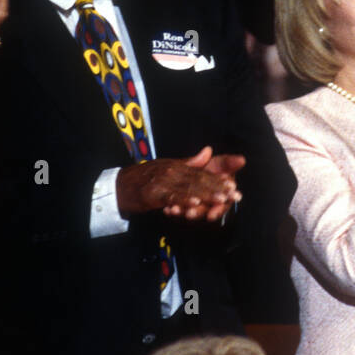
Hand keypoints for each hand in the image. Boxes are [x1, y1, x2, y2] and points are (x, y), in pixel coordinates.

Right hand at [116, 146, 242, 221]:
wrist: (120, 186)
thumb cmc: (146, 177)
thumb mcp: (169, 166)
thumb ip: (190, 162)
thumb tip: (209, 150)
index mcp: (178, 165)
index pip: (203, 172)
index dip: (219, 179)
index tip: (233, 186)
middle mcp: (173, 171)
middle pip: (199, 180)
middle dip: (218, 188)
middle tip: (234, 195)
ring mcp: (163, 182)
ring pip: (188, 188)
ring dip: (206, 194)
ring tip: (221, 199)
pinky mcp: (153, 193)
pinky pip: (171, 197)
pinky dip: (184, 200)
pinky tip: (196, 204)